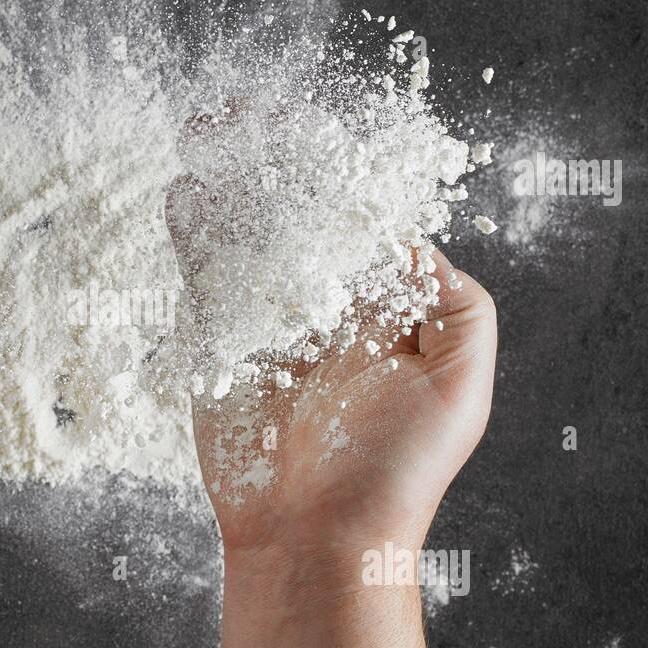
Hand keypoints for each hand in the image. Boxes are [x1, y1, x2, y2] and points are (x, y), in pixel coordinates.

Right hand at [168, 106, 495, 585]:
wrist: (314, 539)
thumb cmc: (396, 471)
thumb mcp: (459, 387)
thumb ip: (454, 306)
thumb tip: (411, 239)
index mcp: (381, 308)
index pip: (357, 219)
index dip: (337, 170)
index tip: (313, 125)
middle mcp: (323, 306)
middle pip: (294, 214)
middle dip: (271, 159)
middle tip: (245, 109)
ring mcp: (267, 322)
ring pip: (244, 236)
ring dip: (227, 182)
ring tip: (209, 128)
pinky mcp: (220, 346)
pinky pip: (205, 280)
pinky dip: (193, 234)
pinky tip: (188, 191)